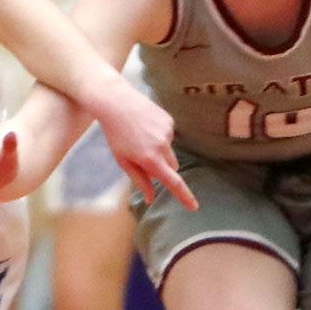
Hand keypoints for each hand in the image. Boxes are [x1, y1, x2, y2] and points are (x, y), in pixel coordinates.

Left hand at [93, 88, 196, 210]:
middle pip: (172, 167)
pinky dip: (160, 136)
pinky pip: (169, 136)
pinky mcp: (170, 121)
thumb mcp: (124, 160)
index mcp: (150, 159)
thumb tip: (150, 198)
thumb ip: (140, 180)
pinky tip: (145, 126)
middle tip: (143, 158)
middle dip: (163, 168)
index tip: (194, 207)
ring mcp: (168, 132)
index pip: (173, 181)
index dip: (185, 196)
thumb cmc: (116, 134)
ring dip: (160, 151)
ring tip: (140, 137)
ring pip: (170, 152)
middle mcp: (162, 146)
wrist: (116, 102)